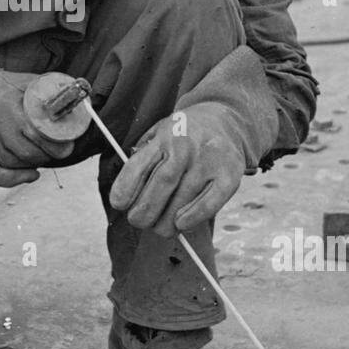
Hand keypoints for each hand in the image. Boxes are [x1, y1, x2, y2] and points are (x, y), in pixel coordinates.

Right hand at [0, 70, 74, 187]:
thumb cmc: (4, 88)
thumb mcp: (26, 81)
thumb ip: (51, 90)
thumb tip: (81, 98)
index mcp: (8, 104)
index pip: (38, 133)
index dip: (57, 144)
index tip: (67, 146)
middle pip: (29, 152)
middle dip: (48, 154)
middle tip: (57, 150)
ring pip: (16, 164)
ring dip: (32, 162)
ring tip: (37, 151)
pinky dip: (17, 179)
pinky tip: (31, 174)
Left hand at [109, 102, 246, 238]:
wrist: (224, 121)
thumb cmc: (182, 136)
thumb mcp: (158, 134)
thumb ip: (143, 159)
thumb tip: (128, 196)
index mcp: (164, 135)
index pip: (139, 165)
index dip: (125, 189)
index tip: (118, 204)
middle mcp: (187, 146)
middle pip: (161, 185)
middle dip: (145, 211)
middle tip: (138, 221)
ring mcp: (210, 161)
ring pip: (182, 200)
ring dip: (166, 222)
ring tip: (159, 227)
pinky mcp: (230, 176)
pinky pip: (208, 205)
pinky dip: (192, 219)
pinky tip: (181, 224)